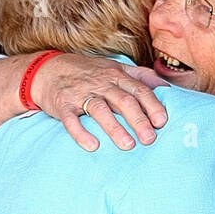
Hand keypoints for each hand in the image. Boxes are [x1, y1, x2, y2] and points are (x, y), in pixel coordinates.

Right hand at [30, 53, 168, 150]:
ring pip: (100, 110)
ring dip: (115, 128)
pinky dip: (81, 133)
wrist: (47, 70)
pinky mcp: (62, 106)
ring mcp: (80, 94)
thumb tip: (168, 88)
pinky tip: (92, 146)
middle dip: (138, 120)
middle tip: (150, 139)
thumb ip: (140, 76)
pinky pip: (71, 120)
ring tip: (128, 146)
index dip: (152, 105)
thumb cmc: (87, 72)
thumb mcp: (114, 67)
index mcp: (116, 75)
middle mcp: (100, 84)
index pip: (139, 89)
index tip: (162, 122)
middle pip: (123, 101)